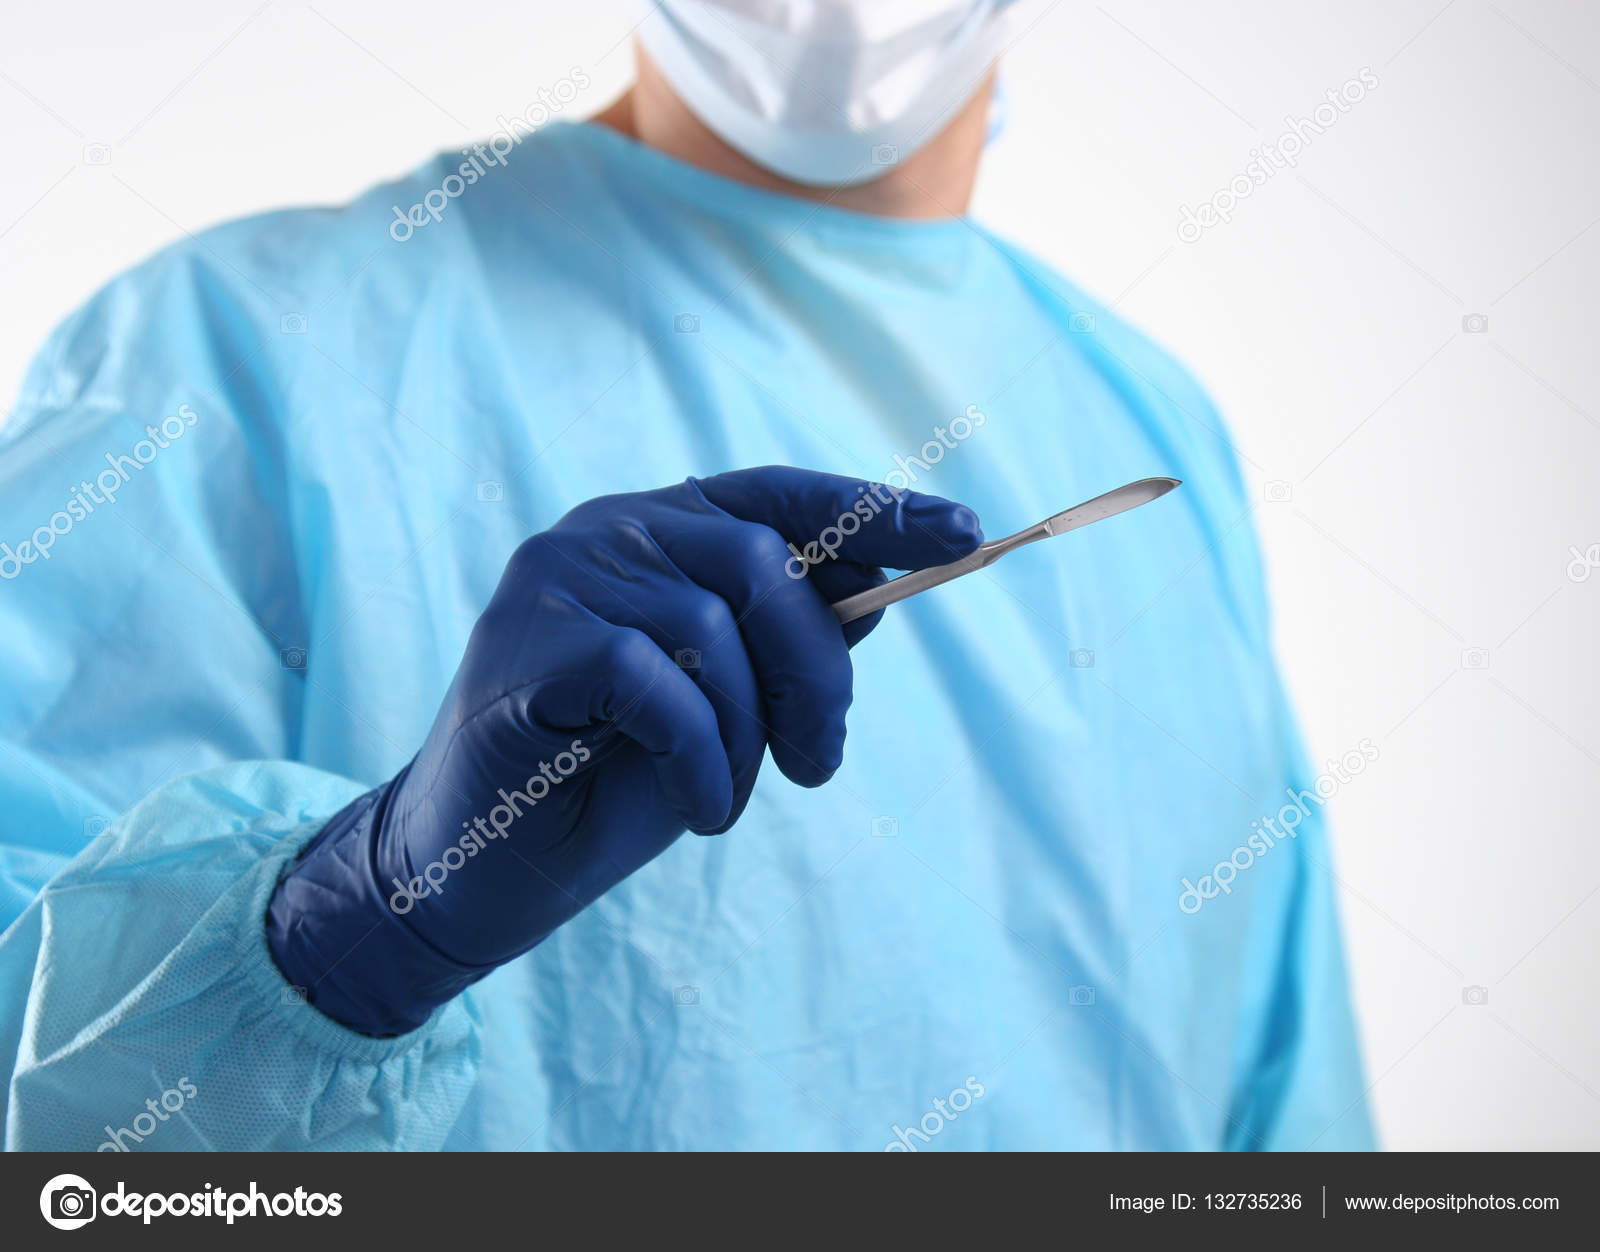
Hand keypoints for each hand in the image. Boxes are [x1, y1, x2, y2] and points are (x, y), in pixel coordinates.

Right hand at [267, 466, 981, 1033]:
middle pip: (760, 560)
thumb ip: (784, 646)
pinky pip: (655, 683)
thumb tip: (876, 599)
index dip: (877, 512)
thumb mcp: (726, 711)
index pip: (781, 496)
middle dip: (817, 673)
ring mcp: (555, 578)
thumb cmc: (611, 782)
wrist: (481, 866)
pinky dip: (699, 760)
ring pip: (711, 626)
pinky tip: (694, 810)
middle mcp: (605, 530)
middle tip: (822, 764)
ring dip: (747, 736)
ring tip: (726, 798)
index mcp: (660, 531)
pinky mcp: (522, 643)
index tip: (966, 536)